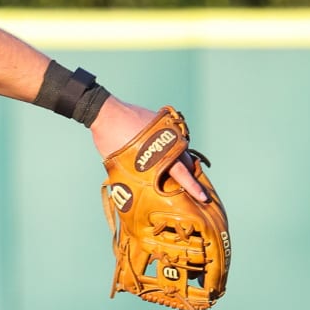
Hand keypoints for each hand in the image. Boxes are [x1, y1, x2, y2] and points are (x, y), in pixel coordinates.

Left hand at [89, 98, 208, 201]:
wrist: (105, 112)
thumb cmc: (108, 140)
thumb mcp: (120, 164)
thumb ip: (132, 176)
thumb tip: (131, 193)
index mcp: (159, 155)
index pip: (182, 174)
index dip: (193, 187)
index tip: (203, 197)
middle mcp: (168, 141)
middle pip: (187, 161)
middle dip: (191, 175)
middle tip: (194, 188)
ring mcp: (166, 129)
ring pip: (182, 149)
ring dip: (183, 160)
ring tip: (182, 172)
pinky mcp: (161, 121)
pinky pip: (173, 137)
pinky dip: (174, 147)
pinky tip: (168, 153)